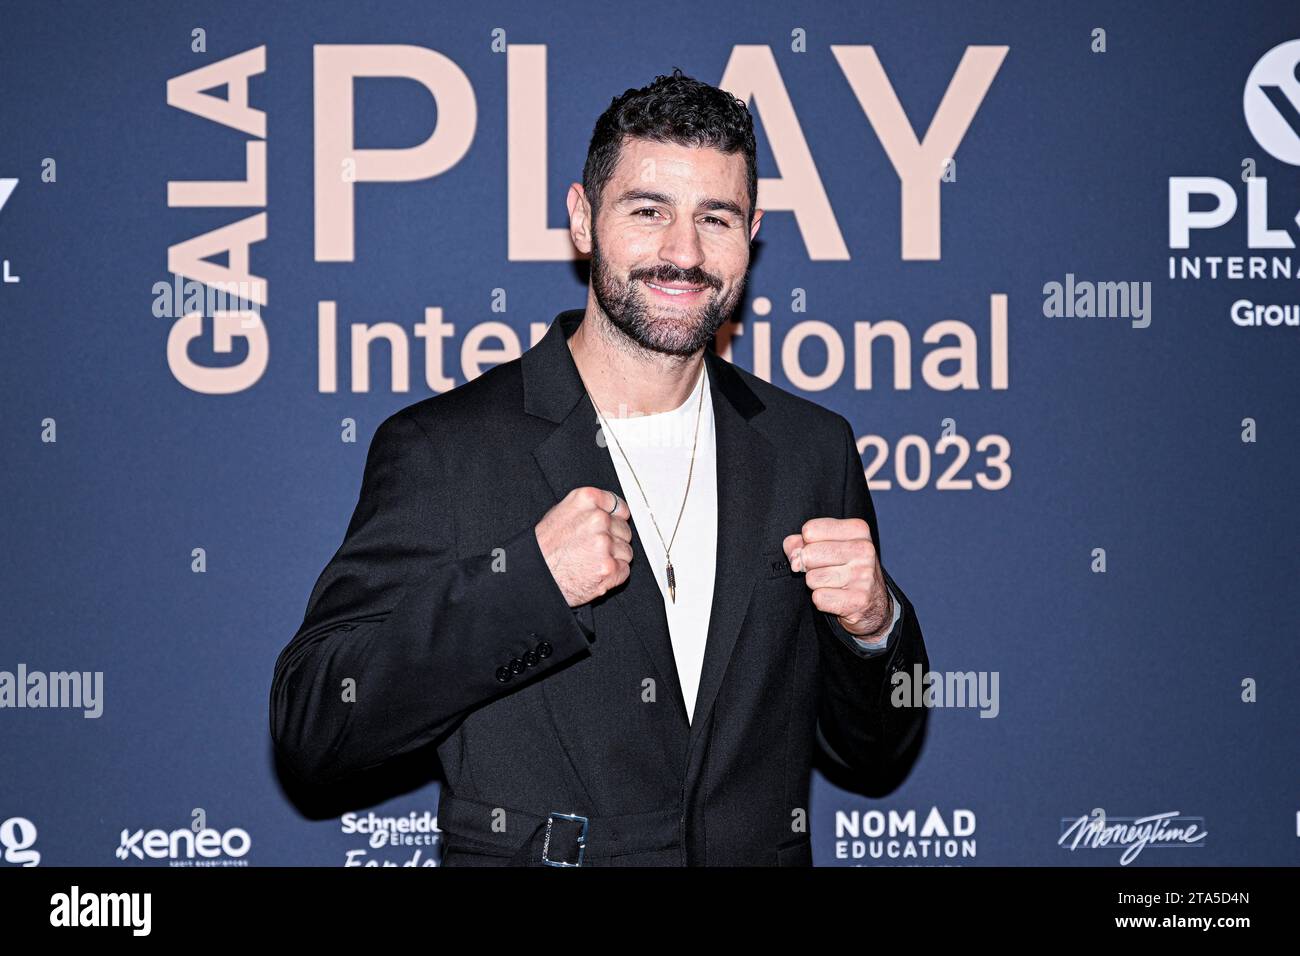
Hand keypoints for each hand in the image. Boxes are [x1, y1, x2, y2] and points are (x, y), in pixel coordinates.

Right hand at [535, 486, 632, 606]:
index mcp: (586, 500)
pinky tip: (594, 572)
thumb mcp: (560, 514)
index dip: (616, 519)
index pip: (619, 506)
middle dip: (614, 540)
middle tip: (593, 549)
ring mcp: (604, 544)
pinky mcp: (609, 567)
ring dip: (614, 558)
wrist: (533, 575)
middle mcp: (597, 519)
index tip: (612, 526)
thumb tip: (607, 511)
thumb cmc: (543, 548)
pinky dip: (613, 574)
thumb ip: (587, 509)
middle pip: (624, 530)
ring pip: (626, 551)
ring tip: (590, 561)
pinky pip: (624, 570)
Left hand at [783, 517, 892, 640]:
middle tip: (826, 569)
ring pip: (812, 578)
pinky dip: (822, 600)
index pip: (810, 530)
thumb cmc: (845, 567)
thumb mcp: (827, 545)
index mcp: (857, 529)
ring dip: (816, 584)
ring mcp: (864, 575)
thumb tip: (795, 559)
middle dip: (809, 566)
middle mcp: (864, 550)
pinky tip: (837, 596)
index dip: (806, 544)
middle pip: (808, 554)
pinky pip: (819, 598)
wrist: (874, 601)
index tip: (819, 551)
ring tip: (833, 583)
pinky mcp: (859, 599)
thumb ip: (800, 543)